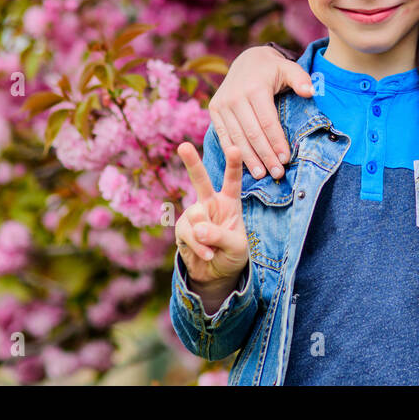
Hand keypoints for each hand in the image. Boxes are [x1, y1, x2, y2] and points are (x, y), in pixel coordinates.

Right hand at [175, 140, 248, 285]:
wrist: (215, 273)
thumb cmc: (232, 254)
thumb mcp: (236, 246)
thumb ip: (220, 235)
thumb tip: (198, 228)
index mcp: (230, 202)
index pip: (232, 181)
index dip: (234, 165)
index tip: (234, 148)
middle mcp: (210, 203)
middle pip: (200, 180)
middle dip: (191, 162)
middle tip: (183, 146)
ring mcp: (194, 215)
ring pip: (195, 215)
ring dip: (205, 235)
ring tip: (214, 248)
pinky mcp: (182, 229)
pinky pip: (188, 234)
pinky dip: (199, 247)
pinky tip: (207, 254)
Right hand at [209, 46, 313, 179]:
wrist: (247, 60)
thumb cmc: (273, 69)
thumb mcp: (289, 68)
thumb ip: (301, 79)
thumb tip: (310, 91)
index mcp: (255, 87)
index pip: (267, 121)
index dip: (277, 142)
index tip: (286, 159)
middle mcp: (235, 96)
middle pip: (252, 133)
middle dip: (265, 155)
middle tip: (277, 173)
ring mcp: (222, 104)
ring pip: (237, 138)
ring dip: (249, 159)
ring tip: (262, 174)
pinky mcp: (214, 110)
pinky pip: (224, 135)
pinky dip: (233, 152)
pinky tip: (243, 166)